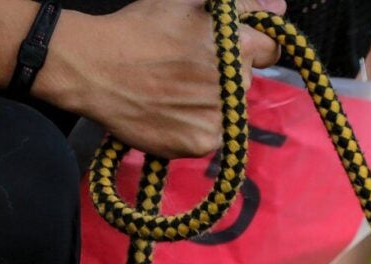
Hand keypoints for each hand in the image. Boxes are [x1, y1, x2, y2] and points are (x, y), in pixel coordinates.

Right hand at [37, 0, 285, 158]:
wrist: (92, 68)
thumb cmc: (139, 29)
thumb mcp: (187, 3)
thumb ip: (242, 5)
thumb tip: (279, 5)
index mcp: (237, 46)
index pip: (271, 50)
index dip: (252, 47)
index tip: (228, 48)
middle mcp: (235, 84)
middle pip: (245, 82)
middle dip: (223, 75)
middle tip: (182, 66)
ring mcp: (219, 116)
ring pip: (227, 111)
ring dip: (208, 102)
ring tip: (170, 88)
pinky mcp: (202, 142)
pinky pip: (209, 135)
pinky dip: (193, 126)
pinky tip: (168, 110)